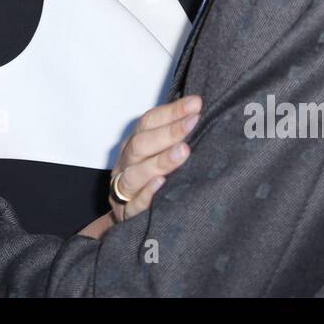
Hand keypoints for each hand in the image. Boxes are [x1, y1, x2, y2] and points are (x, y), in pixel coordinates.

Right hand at [107, 94, 201, 223]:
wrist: (130, 219)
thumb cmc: (150, 181)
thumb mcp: (159, 155)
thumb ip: (175, 138)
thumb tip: (200, 112)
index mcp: (133, 144)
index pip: (149, 122)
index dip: (171, 111)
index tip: (195, 104)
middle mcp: (126, 163)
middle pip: (141, 144)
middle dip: (168, 132)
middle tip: (193, 122)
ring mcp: (122, 189)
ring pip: (135, 173)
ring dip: (160, 160)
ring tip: (183, 151)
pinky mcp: (126, 214)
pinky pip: (134, 204)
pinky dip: (147, 193)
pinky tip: (161, 183)